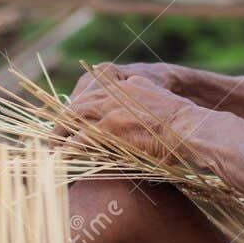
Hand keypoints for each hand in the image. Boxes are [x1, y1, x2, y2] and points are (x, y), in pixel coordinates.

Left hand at [63, 68, 193, 162]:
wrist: (190, 129)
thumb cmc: (183, 123)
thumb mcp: (159, 98)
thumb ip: (143, 95)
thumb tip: (136, 98)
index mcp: (127, 86)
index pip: (94, 93)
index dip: (80, 106)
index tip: (71, 116)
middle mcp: (115, 94)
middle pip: (79, 102)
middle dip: (64, 118)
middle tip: (55, 132)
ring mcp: (112, 110)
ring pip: (74, 117)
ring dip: (61, 131)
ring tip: (52, 145)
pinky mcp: (110, 128)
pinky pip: (81, 138)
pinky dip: (68, 147)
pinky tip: (62, 156)